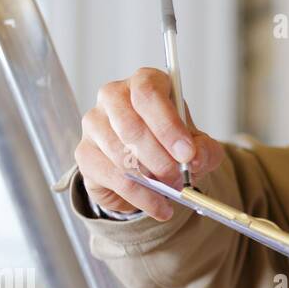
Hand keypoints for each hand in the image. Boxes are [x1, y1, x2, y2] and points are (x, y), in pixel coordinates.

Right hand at [74, 67, 225, 220]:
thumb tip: (194, 159)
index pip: (148, 95)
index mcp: (145, 82)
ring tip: (172, 192)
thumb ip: (204, 150)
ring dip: (151, 180)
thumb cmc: (172, 141)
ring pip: (120, 155)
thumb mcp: (198, 144)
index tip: (187, 154)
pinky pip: (112, 177)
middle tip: (179, 180)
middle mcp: (113, 96)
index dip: (168, 126)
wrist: (150, 162)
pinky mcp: (84, 153)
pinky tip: (158, 205)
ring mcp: (94, 124)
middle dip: (160, 159)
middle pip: (131, 126)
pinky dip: (140, 196)